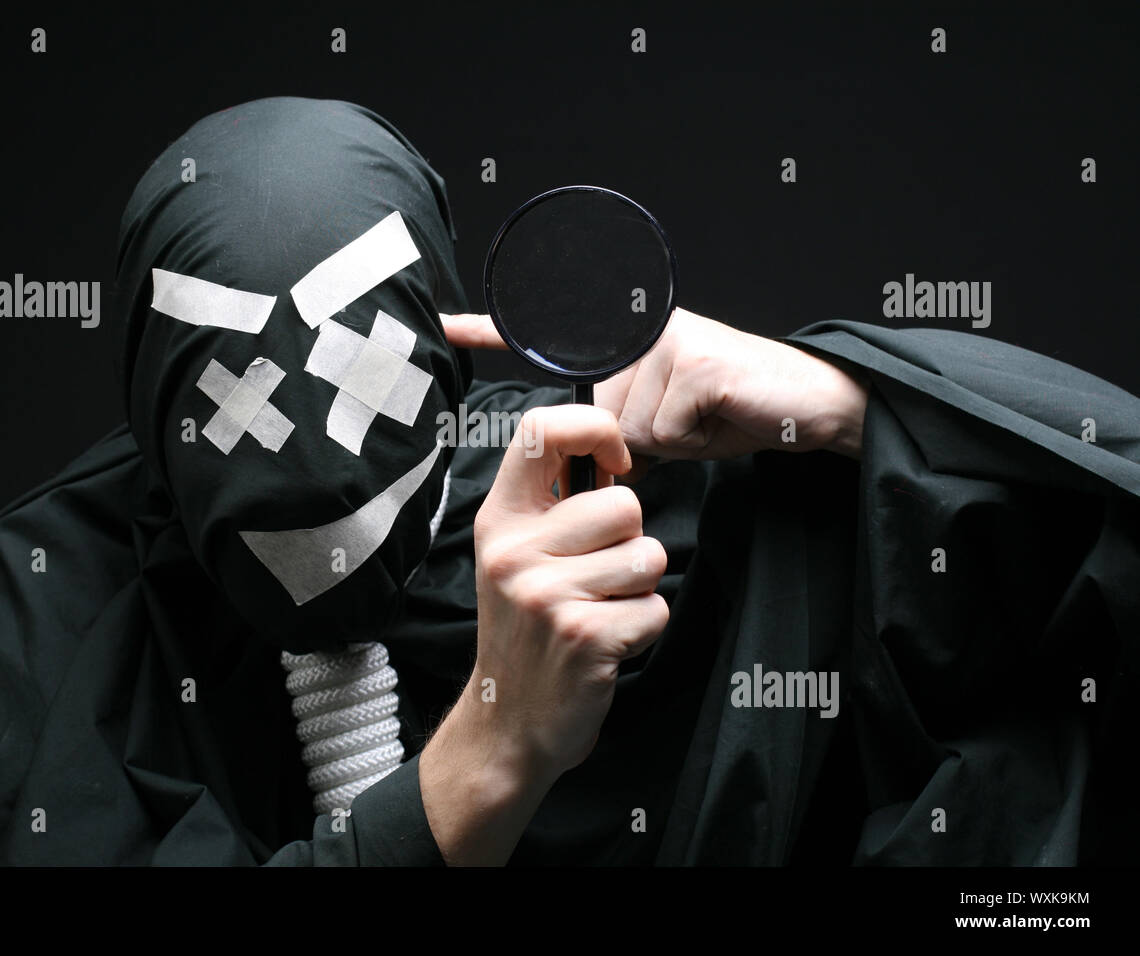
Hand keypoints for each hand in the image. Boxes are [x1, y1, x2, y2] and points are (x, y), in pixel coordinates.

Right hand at [419, 404, 667, 864]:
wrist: (507, 722)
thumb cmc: (525, 631)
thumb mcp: (515, 557)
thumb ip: (553, 505)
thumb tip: (612, 454)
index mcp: (500, 520)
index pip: (542, 430)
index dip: (595, 429)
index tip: (615, 463)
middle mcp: (516, 551)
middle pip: (624, 503)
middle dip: (630, 541)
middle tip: (596, 579)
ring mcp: (547, 595)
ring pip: (648, 555)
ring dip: (639, 587)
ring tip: (600, 610)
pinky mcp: (584, 636)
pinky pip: (655, 607)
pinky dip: (644, 628)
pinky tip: (608, 644)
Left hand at [441, 308, 868, 467]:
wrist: (805, 407)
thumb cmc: (731, 415)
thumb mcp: (662, 426)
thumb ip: (616, 433)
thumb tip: (580, 467)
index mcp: (626, 340)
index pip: (550, 332)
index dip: (491, 328)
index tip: (442, 325)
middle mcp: (639, 329)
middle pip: (594, 416)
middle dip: (634, 441)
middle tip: (688, 420)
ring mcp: (664, 339)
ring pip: (624, 429)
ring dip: (666, 444)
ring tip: (706, 418)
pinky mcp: (691, 360)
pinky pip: (658, 432)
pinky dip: (689, 441)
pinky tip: (718, 417)